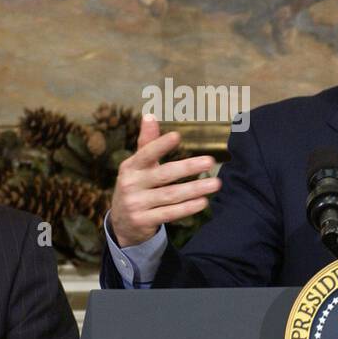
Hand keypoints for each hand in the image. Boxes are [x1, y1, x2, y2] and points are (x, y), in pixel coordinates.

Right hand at [109, 115, 220, 246]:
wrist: (121, 223)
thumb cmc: (136, 186)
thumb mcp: (136, 166)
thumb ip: (146, 142)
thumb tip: (150, 115)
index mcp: (130, 167)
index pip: (146, 154)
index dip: (160, 145)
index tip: (177, 136)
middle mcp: (131, 185)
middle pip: (164, 175)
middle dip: (188, 167)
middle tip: (210, 161)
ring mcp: (136, 204)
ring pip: (170, 195)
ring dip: (195, 189)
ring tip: (216, 183)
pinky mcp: (143, 221)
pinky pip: (170, 213)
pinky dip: (187, 208)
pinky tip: (203, 201)